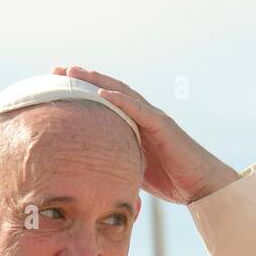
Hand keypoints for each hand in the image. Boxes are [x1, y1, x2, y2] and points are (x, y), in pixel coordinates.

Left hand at [51, 64, 239, 203]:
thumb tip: (90, 173)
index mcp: (133, 125)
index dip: (81, 92)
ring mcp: (153, 118)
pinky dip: (120, 100)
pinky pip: (139, 110)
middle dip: (83, 78)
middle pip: (109, 90)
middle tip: (56, 70)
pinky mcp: (163, 126)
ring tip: (74, 72)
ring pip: (122, 92)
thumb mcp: (133, 169)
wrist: (199, 185)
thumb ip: (115, 162)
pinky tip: (102, 92)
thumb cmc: (169, 179)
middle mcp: (142, 115)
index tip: (55, 86)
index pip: (104, 103)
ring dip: (97, 80)